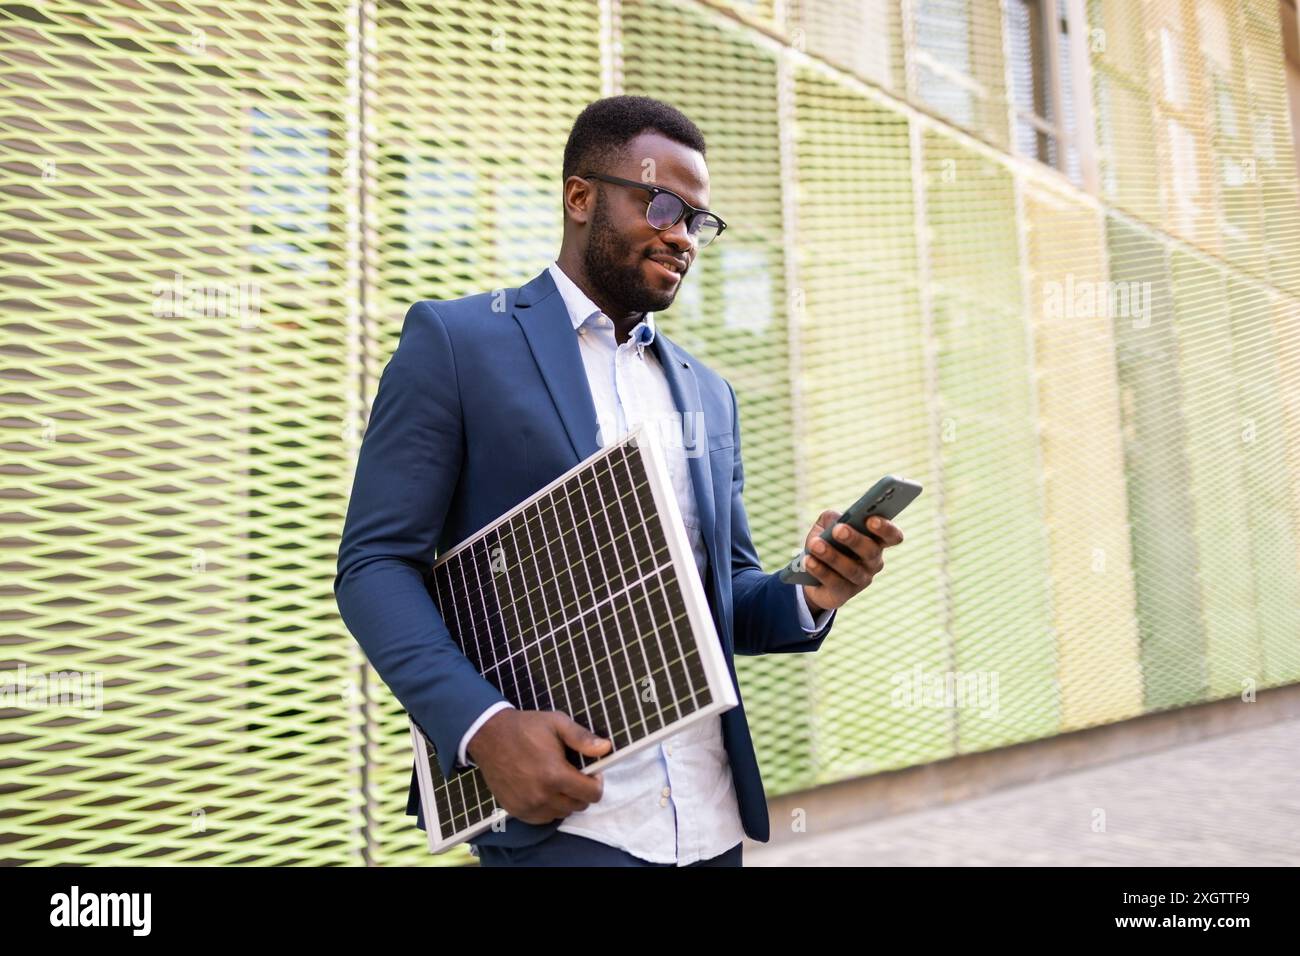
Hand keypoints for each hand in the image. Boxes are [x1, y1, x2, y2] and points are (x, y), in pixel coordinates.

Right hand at [466, 709, 611, 823]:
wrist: (489, 736)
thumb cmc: (526, 727)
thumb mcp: (557, 723)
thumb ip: (583, 738)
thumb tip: (606, 748)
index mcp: (555, 775)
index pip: (591, 794)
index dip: (596, 783)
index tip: (592, 773)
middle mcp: (542, 796)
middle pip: (578, 806)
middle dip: (582, 792)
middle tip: (574, 775)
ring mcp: (527, 806)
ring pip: (561, 814)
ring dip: (565, 801)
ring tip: (557, 781)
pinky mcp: (516, 811)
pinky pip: (543, 819)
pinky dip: (548, 808)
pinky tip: (544, 790)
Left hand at [800, 509, 904, 615]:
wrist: (812, 573)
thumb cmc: (826, 542)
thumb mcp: (826, 526)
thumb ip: (831, 518)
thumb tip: (835, 520)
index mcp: (876, 541)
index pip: (892, 536)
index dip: (886, 528)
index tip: (871, 520)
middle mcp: (873, 562)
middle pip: (871, 551)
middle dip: (854, 539)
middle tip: (839, 530)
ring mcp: (861, 579)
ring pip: (851, 569)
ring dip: (832, 556)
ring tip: (816, 545)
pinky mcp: (844, 593)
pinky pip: (834, 582)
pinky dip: (820, 570)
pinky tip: (809, 561)